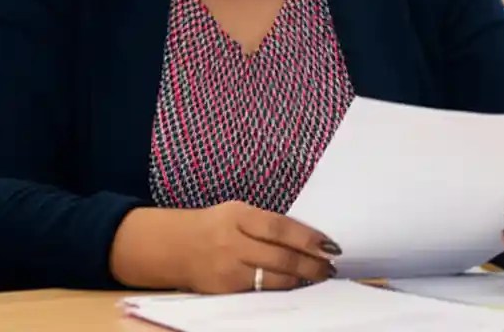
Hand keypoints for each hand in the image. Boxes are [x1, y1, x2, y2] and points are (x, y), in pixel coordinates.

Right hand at [111, 202, 338, 293]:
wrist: (172, 247)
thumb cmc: (213, 226)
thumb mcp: (237, 213)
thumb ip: (266, 223)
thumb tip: (307, 237)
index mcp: (238, 216)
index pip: (280, 228)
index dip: (308, 238)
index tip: (331, 245)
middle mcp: (232, 242)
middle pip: (281, 257)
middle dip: (312, 264)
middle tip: (331, 266)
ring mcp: (228, 269)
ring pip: (274, 278)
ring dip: (301, 278)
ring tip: (320, 276)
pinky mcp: (225, 290)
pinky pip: (260, 290)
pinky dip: (281, 287)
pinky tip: (295, 284)